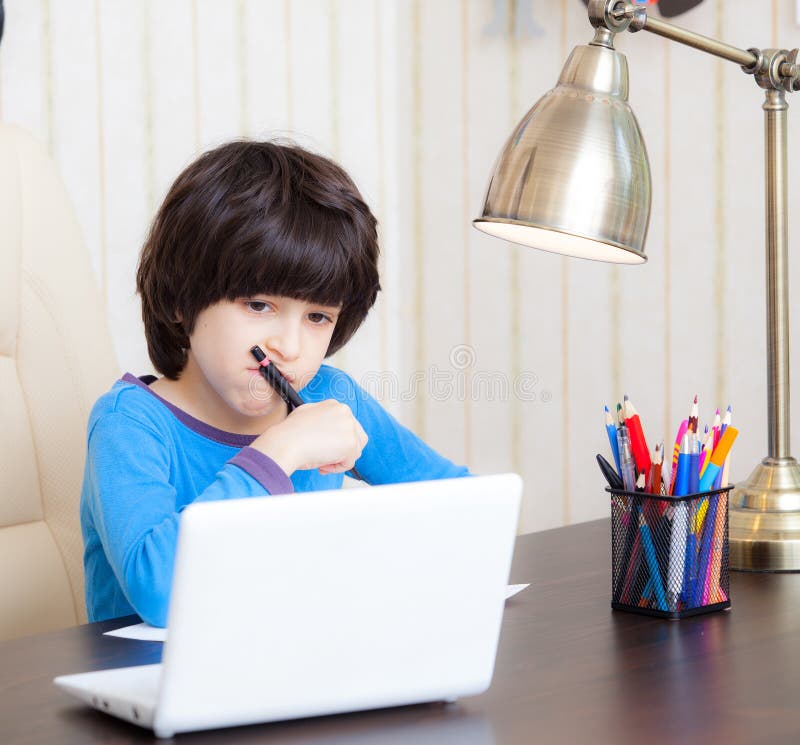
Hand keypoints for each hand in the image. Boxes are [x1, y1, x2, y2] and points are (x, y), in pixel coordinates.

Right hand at [251, 400, 367, 476]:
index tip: (324, 446)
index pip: (347, 425)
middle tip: (325, 457)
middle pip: (356, 436)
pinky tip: (322, 465)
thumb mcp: (306, 415)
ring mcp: (349, 427)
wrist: (285, 442)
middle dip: (342, 450)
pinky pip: (350, 462)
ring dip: (339, 459)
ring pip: (355, 450)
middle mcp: (345, 413)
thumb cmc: (290, 433)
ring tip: (321, 461)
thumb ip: (322, 418)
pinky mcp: (351, 443)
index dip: (336, 440)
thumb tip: (329, 428)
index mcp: (335, 405)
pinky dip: (337, 468)